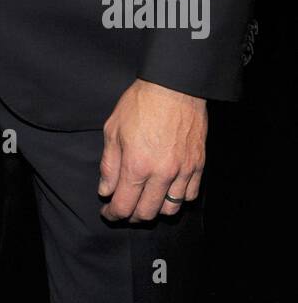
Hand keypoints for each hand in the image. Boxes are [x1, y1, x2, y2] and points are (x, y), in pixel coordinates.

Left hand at [98, 79, 205, 221]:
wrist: (175, 86)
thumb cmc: (141, 103)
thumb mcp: (113, 129)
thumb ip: (109, 165)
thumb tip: (105, 191)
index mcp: (137, 165)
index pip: (124, 205)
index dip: (113, 214)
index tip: (108, 212)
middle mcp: (161, 173)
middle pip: (146, 213)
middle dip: (131, 216)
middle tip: (124, 209)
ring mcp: (183, 171)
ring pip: (170, 209)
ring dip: (155, 211)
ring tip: (146, 202)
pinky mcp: (198, 165)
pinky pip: (189, 195)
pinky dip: (177, 199)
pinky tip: (167, 191)